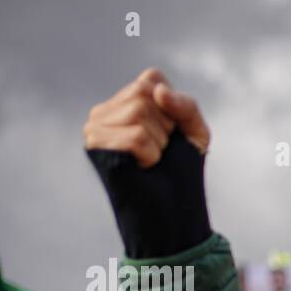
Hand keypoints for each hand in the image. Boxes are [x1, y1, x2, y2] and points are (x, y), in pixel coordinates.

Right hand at [83, 67, 209, 167]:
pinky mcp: (95, 146)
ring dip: (158, 142)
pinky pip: (136, 136)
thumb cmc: (182, 171)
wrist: (173, 212)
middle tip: (161, 151)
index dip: (174, 108)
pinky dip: (150, 155)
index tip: (172, 133)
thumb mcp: (194, 131)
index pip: (152, 79)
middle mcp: (105, 111)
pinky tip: (143, 168)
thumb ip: (185, 104)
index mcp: (125, 102)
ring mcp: (96, 127)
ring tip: (151, 160)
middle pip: (145, 93)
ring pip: (139, 112)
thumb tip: (158, 92)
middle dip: (166, 125)